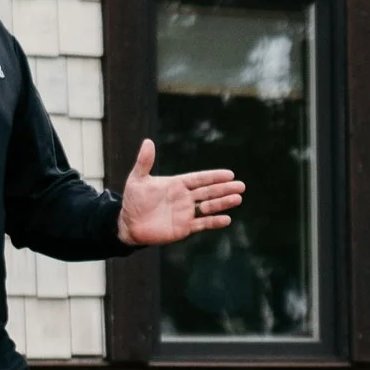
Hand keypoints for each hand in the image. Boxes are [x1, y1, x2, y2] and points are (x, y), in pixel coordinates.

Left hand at [116, 140, 244, 245]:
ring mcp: (186, 213)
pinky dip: (214, 222)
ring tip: (238, 198)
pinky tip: (227, 219)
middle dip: (224, 189)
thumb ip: (144, 162)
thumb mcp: (137, 179)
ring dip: (223, 203)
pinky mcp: (184, 228)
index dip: (213, 177)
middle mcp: (185, 197)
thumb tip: (148, 141)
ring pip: (209, 206)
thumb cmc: (133, 200)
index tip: (229, 174)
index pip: (199, 179)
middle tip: (241, 186)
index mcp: (177, 184)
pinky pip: (202, 223)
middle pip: (209, 191)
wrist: (129, 224)